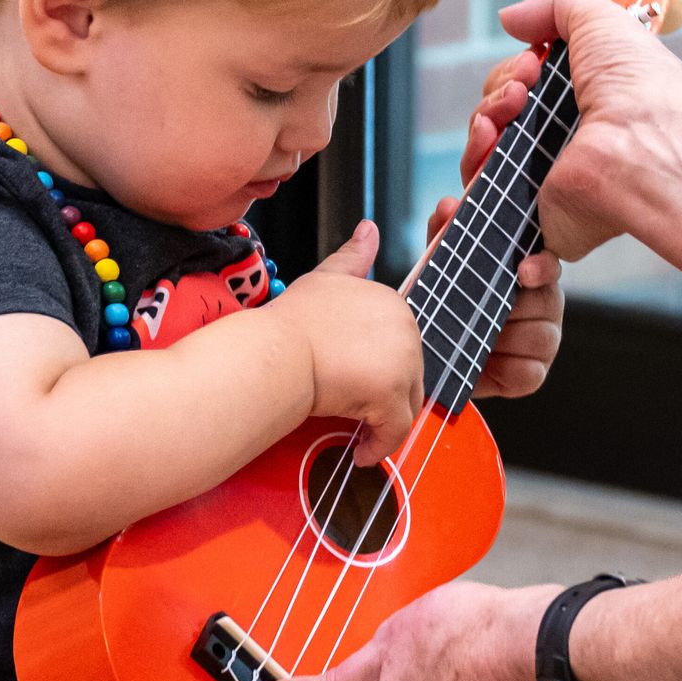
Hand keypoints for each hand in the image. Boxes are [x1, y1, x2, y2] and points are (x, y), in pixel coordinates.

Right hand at [266, 220, 423, 465]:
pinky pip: (396, 430)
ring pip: (406, 404)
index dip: (376, 368)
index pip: (399, 347)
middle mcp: (405, 327)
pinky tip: (360, 453)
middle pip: (408, 375)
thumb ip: (353, 257)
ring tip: (355, 432)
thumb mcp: (325, 279)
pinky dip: (380, 446)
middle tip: (350, 408)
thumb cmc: (289, 323)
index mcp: (393, 301)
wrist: (273, 351)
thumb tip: (369, 228)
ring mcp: (401, 360)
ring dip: (382, 423)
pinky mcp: (391, 392)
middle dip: (383, 397)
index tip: (353, 381)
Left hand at [417, 194, 561, 397]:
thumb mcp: (441, 266)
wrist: (432, 351)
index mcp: (530, 272)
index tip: (525, 271)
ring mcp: (544, 339)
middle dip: (514, 308)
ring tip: (478, 337)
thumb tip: (448, 206)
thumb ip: (444, 234)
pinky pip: (530, 373)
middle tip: (484, 312)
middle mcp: (544, 303)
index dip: (542, 266)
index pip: (549, 264)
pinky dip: (507, 369)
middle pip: (549, 302)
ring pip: (542, 337)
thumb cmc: (446, 301)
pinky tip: (487, 362)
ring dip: (507, 338)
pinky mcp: (533, 374)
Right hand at [479, 0, 681, 261]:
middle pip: (493, 120)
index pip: (518, 89)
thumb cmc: (642, 91)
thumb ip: (557, 2)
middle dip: (494, 98)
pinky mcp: (533, 219)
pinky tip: (484, 163)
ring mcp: (545, 183)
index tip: (531, 64)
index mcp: (579, 104)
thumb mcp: (603, 20)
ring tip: (502, 122)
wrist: (648, 152)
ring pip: (480, 159)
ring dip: (479, 132)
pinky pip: (485, 214)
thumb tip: (512, 16)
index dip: (511, 73)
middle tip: (523, 91)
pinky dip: (469, 197)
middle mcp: (561, 143)